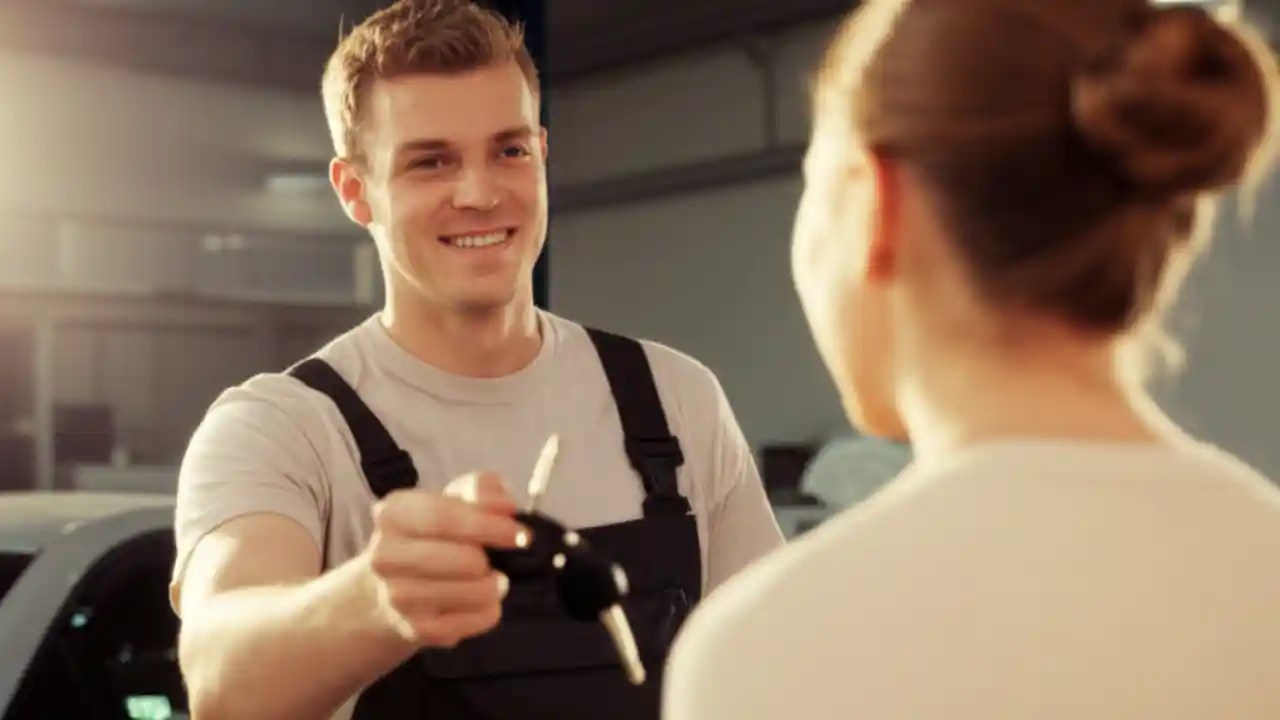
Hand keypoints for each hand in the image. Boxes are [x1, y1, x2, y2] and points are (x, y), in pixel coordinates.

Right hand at [363, 472, 528, 647]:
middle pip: (463, 560)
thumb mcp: (454, 499)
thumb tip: (506, 506)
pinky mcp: (417, 629)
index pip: (446, 518)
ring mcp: (398, 597)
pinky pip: (475, 619)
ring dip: (493, 585)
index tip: (521, 534)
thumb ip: (482, 490)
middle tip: (499, 560)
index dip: (489, 526)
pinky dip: (489, 609)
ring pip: (473, 592)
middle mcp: (386, 556)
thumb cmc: (433, 535)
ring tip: (490, 578)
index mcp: (394, 514)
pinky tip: (480, 600)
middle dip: (490, 560)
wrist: (392, 588)